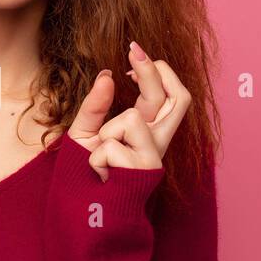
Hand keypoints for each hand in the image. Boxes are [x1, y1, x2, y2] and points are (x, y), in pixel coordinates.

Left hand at [67, 41, 191, 181]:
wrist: (82, 209)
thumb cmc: (85, 171)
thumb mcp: (85, 132)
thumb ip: (96, 105)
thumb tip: (107, 75)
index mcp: (148, 129)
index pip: (173, 95)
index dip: (159, 71)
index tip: (134, 52)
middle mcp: (157, 141)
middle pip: (178, 98)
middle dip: (154, 71)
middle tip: (133, 51)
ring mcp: (153, 156)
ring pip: (133, 117)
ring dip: (107, 130)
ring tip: (101, 154)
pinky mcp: (143, 172)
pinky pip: (111, 146)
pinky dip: (96, 157)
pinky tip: (100, 174)